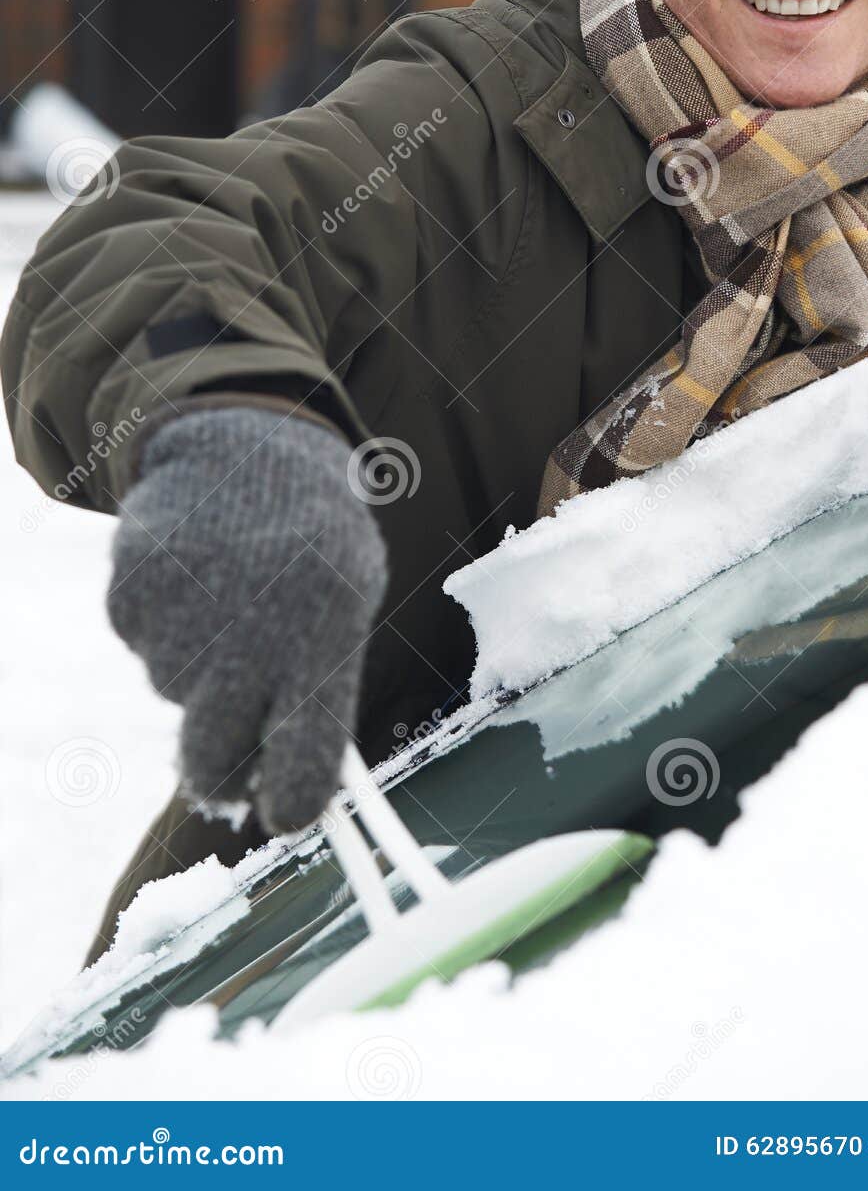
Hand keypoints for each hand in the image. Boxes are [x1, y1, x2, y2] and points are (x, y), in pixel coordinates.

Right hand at [106, 403, 387, 832]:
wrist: (248, 442)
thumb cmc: (314, 536)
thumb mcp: (347, 599)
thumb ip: (322, 685)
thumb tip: (297, 782)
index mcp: (321, 638)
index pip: (305, 756)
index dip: (293, 802)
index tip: (286, 815)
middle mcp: (246, 636)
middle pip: (215, 761)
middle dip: (225, 770)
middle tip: (237, 749)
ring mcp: (180, 617)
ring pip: (177, 697)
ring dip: (200, 673)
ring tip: (231, 603)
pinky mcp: (130, 594)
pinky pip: (144, 646)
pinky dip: (165, 628)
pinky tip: (196, 580)